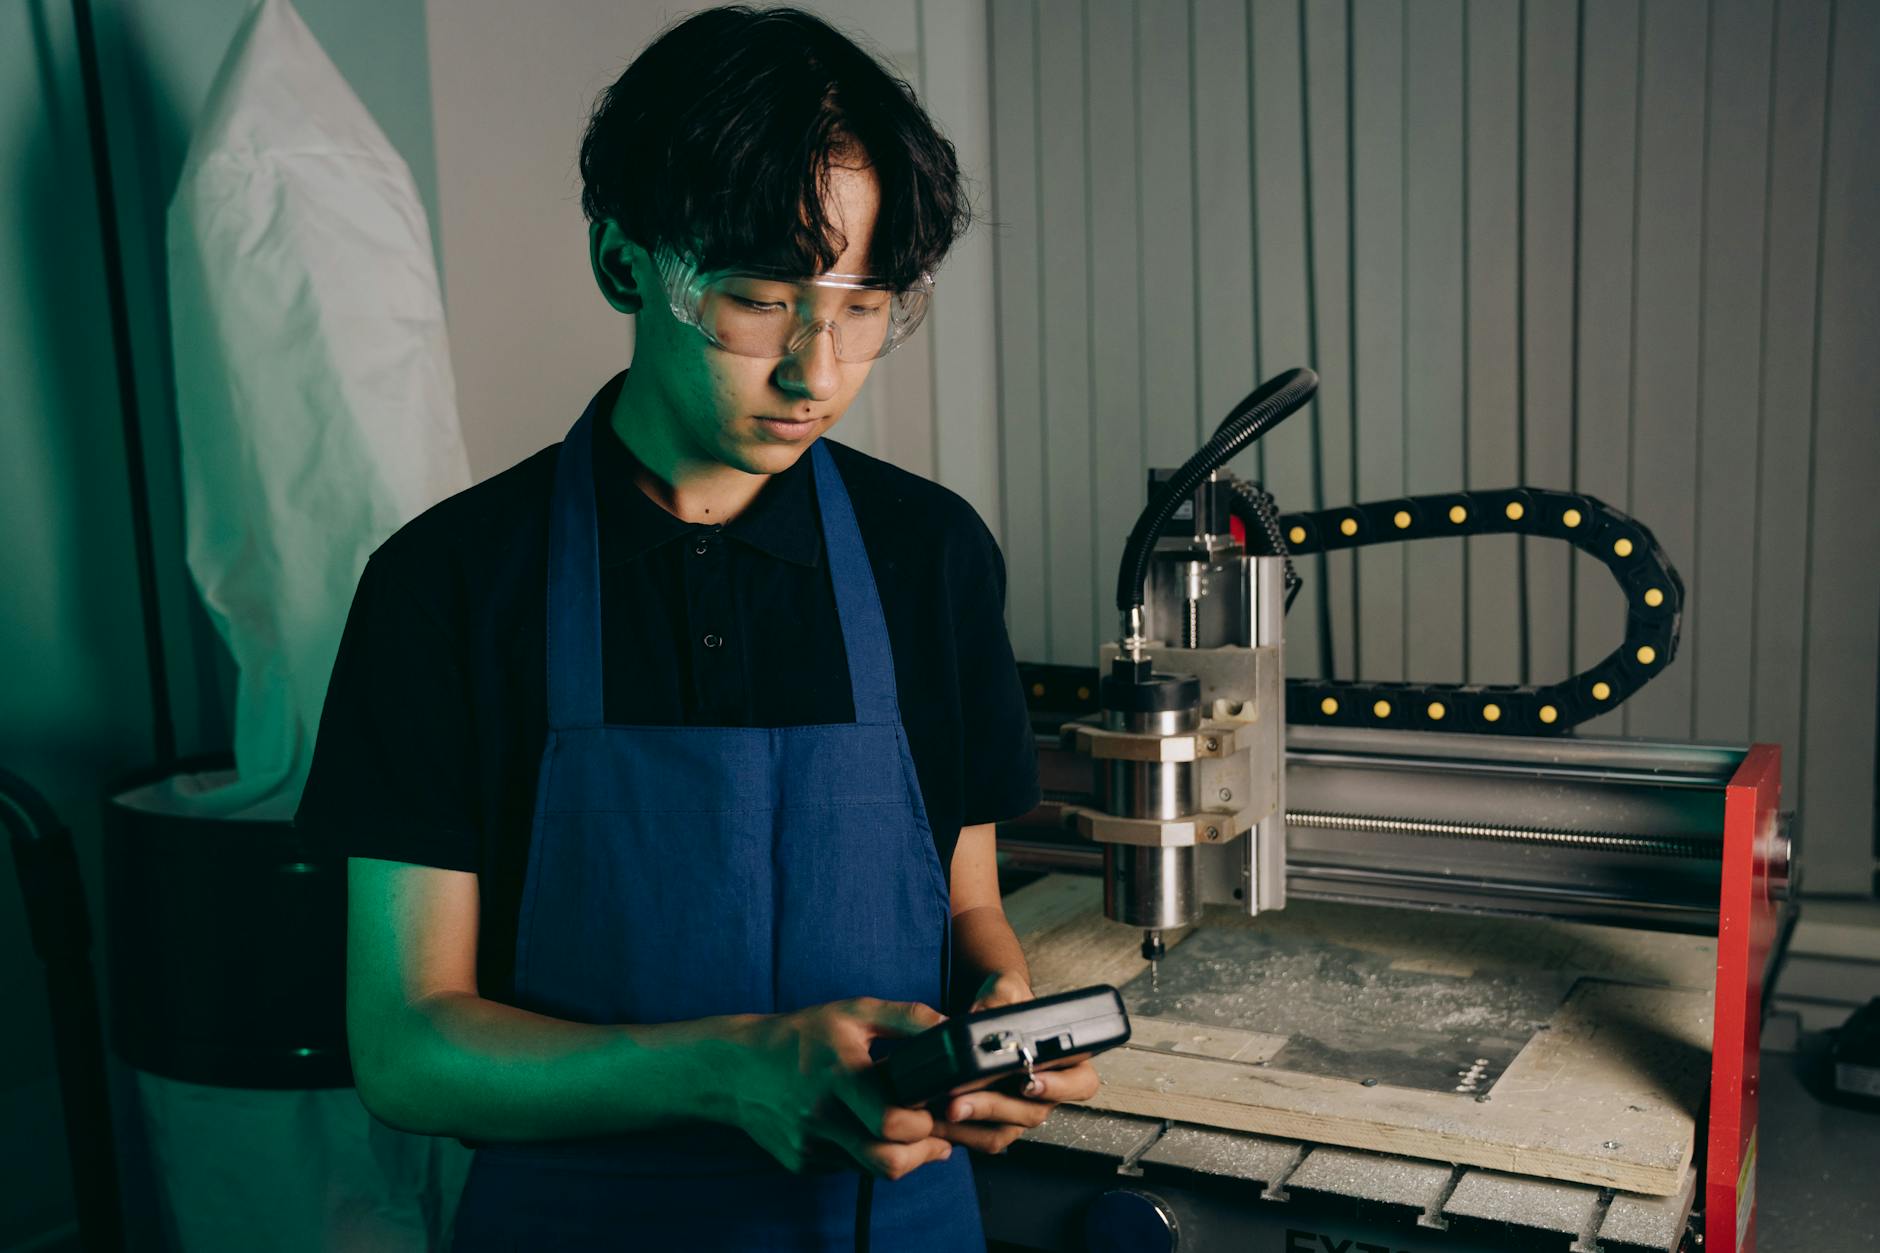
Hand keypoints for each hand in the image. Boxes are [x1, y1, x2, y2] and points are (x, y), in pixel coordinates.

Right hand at [723, 997, 954, 1180]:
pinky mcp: (801, 1162)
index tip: (936, 1109)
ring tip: (911, 1134)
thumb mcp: (853, 1013)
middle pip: (888, 1161)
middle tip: (935, 1134)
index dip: (924, 1124)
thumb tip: (950, 1027)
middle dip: (922, 1153)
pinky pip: (847, 1168)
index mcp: (838, 1077)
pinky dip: (865, 1153)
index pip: (891, 1122)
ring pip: (871, 1170)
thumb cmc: (801, 1035)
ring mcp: (809, 1145)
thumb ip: (906, 1018)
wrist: (737, 1068)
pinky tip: (867, 1130)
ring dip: (899, 1157)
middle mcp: (821, 1117)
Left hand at [931, 975, 1101, 1154]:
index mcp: (1064, 1061)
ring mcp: (1019, 1111)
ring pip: (1004, 1131)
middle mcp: (1045, 1093)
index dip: (1059, 1087)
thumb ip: (1000, 996)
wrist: (981, 1017)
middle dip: (994, 1108)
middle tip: (962, 1101)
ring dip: (972, 1125)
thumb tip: (981, 1016)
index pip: (1080, 1083)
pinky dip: (958, 1133)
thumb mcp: (1006, 989)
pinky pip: (980, 1139)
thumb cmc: (1005, 1002)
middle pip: (1032, 1113)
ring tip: (944, 1111)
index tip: (1029, 1081)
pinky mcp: (993, 1123)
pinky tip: (936, 1119)